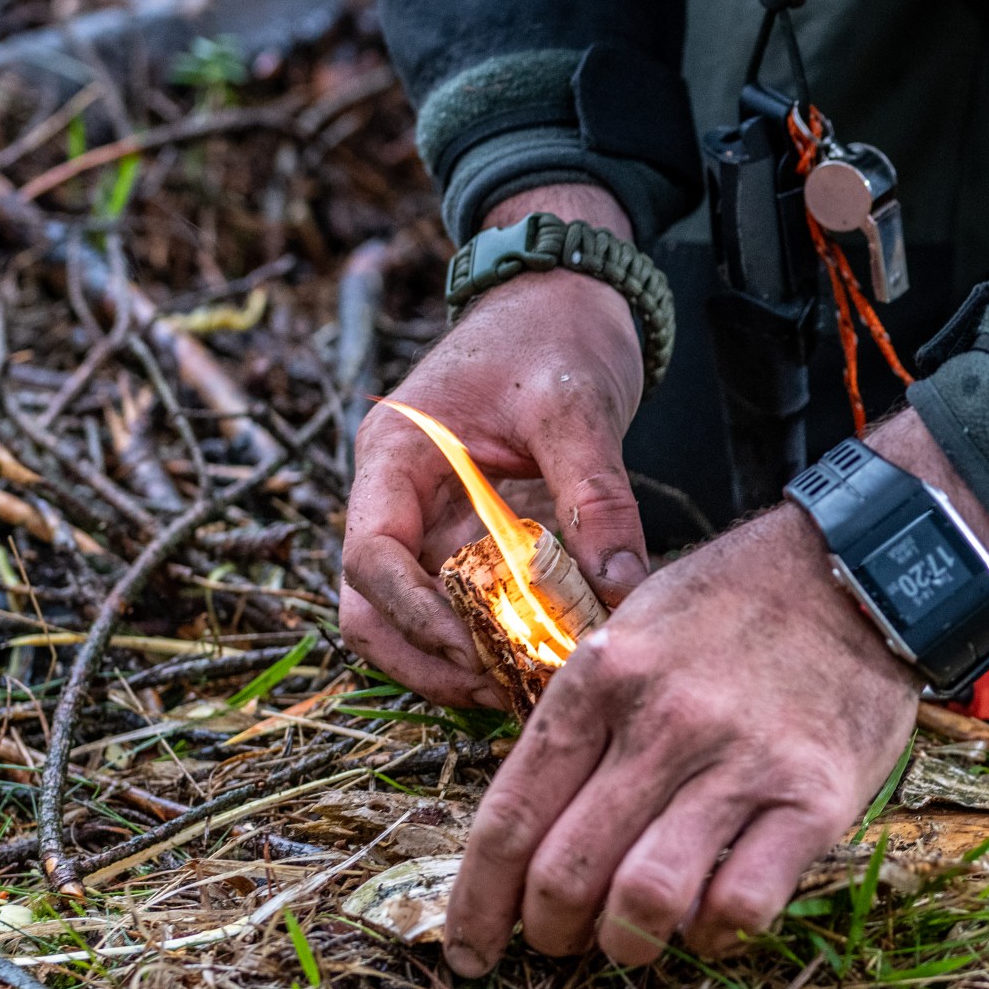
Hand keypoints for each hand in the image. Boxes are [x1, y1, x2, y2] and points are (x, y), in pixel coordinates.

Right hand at [341, 184, 648, 708]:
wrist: (569, 296)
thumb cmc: (556, 331)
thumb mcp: (578, 406)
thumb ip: (595, 494)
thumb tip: (618, 587)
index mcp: (395, 455)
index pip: (369, 556)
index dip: (411, 615)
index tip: (476, 650)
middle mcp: (398, 498)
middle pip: (372, 609)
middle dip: (429, 660)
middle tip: (506, 691)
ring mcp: (432, 524)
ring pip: (412, 622)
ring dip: (460, 664)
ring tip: (531, 688)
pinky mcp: (473, 541)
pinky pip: (468, 609)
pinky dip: (497, 643)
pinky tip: (548, 662)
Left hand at [442, 409, 988, 972]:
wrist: (860, 573)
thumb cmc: (735, 606)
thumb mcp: (634, 626)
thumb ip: (581, 714)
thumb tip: (531, 824)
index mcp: (603, 678)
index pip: (512, 815)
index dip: (478, 900)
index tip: (466, 950)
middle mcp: (663, 722)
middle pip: (566, 871)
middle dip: (549, 933)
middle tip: (558, 943)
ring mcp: (742, 763)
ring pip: (645, 900)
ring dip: (625, 945)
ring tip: (631, 941)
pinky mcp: (814, 799)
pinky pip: (742, 904)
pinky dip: (713, 936)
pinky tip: (711, 924)